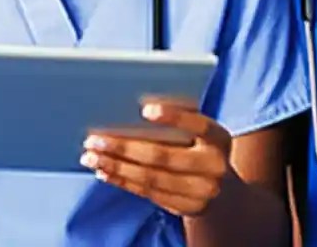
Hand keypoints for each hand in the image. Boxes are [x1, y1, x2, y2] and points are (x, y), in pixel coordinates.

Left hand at [81, 102, 234, 216]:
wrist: (227, 190)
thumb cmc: (202, 147)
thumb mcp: (202, 130)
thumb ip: (180, 116)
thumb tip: (134, 107)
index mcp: (219, 138)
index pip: (199, 124)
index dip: (173, 116)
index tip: (145, 108)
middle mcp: (215, 167)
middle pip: (163, 157)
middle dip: (124, 147)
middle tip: (94, 139)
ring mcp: (202, 192)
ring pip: (151, 178)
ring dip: (116, 167)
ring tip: (90, 156)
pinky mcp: (187, 208)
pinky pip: (149, 194)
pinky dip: (123, 182)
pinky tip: (104, 171)